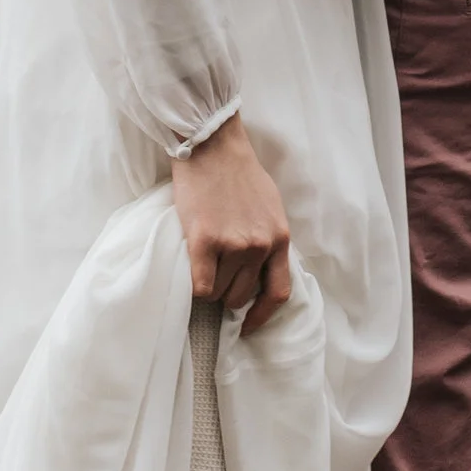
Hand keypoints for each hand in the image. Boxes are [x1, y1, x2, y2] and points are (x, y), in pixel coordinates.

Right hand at [171, 112, 292, 328]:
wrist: (212, 145)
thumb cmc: (238, 172)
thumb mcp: (270, 207)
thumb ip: (268, 238)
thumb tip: (260, 270)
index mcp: (279, 238)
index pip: (278, 293)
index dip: (262, 315)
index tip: (248, 325)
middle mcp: (260, 245)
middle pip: (241, 296)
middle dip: (227, 293)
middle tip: (214, 275)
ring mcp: (233, 245)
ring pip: (218, 292)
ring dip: (209, 285)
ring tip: (201, 260)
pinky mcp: (204, 241)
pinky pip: (200, 286)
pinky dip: (194, 285)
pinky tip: (191, 267)